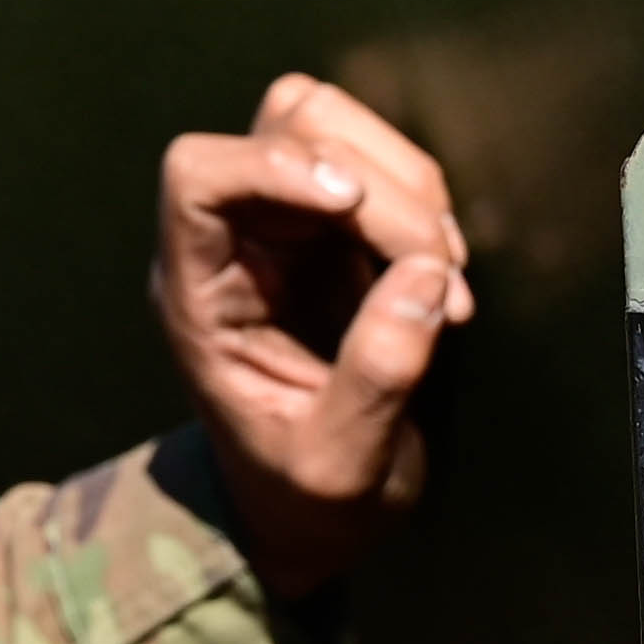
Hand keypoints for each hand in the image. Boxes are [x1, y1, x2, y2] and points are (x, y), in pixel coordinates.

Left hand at [155, 75, 474, 600]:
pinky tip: (445, 276)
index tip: (351, 206)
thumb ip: (375, 377)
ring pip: (336, 129)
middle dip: (377, 187)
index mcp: (201, 295)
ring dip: (408, 187)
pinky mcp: (343, 232)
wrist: (322, 515)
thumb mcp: (339, 465)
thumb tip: (422, 276)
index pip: (198, 176)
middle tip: (436, 270)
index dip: (273, 165)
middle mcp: (237, 243)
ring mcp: (290, 227)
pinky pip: (384, 170)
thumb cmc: (307, 499)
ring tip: (446, 274)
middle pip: (284, 128)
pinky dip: (426, 207)